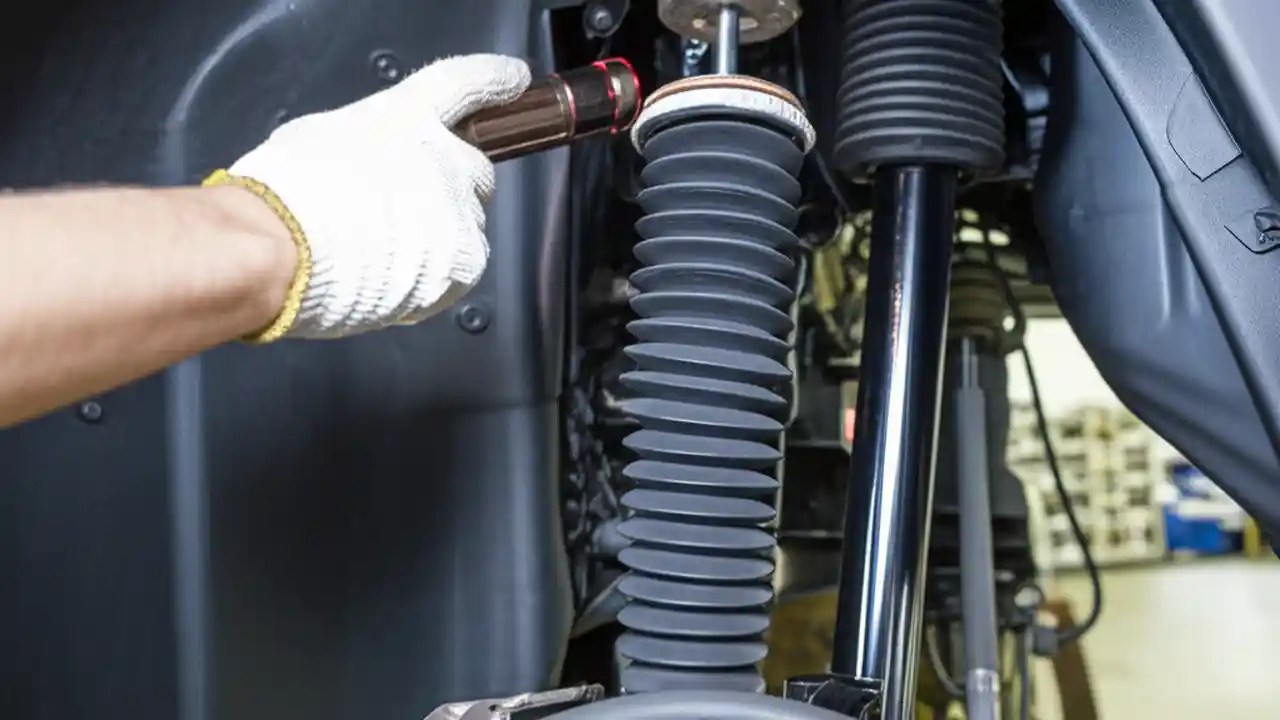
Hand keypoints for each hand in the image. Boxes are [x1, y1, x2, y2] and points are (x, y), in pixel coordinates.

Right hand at [215, 53, 530, 340]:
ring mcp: (459, 208)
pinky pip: (461, 269)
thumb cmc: (285, 193)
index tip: (513, 78)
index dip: (493, 79)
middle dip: (453, 187)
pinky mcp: (464, 258)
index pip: (464, 84)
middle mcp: (444, 156)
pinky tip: (396, 280)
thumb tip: (368, 167)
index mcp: (406, 115)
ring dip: (440, 237)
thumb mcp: (319, 139)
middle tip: (412, 210)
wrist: (286, 245)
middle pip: (475, 168)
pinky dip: (436, 279)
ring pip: (468, 223)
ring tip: (388, 254)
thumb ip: (364, 146)